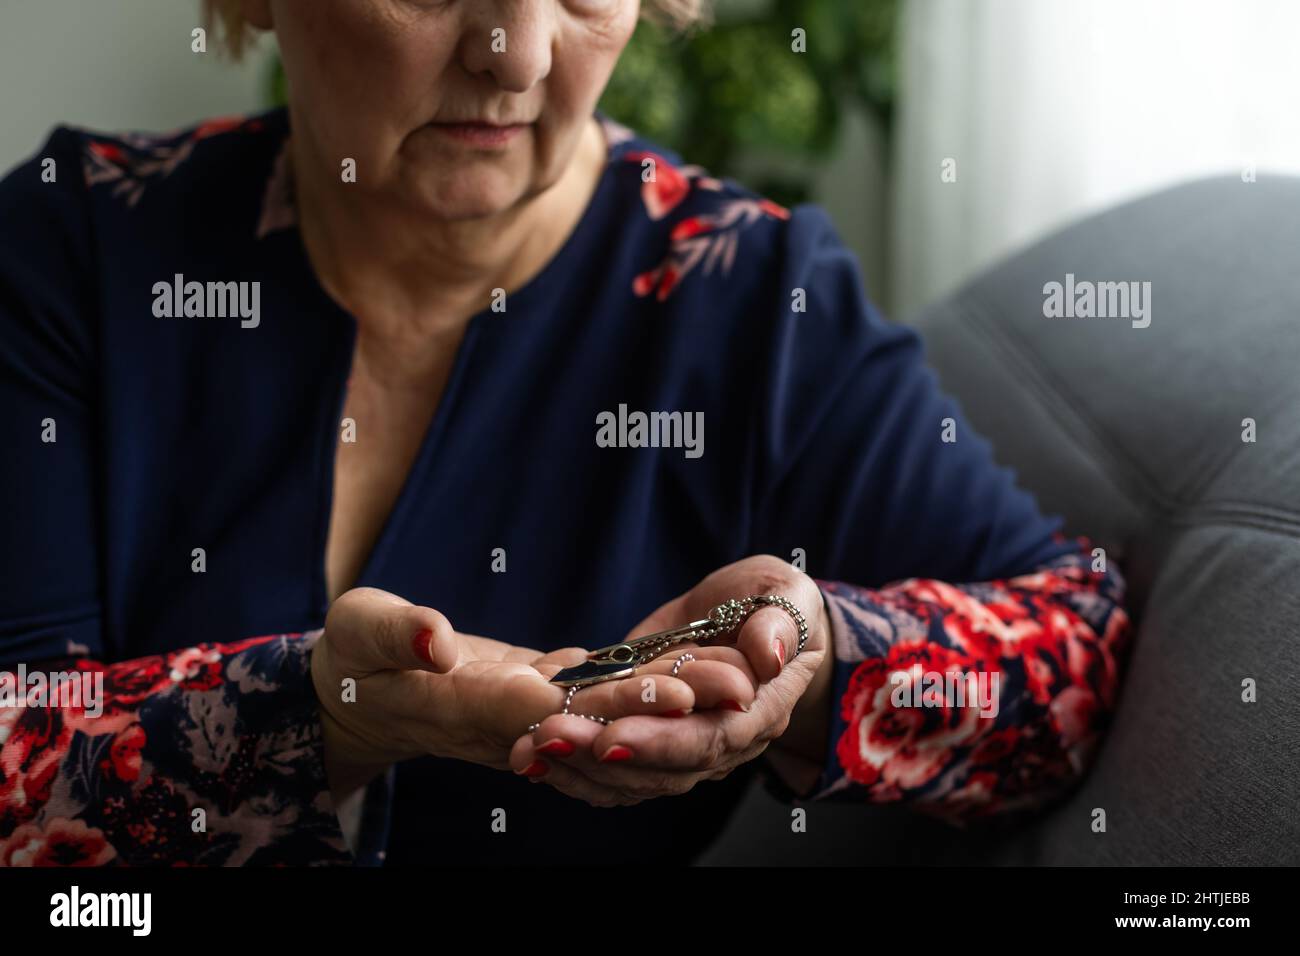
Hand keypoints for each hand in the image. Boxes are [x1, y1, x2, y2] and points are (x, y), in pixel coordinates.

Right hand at [310, 587, 755, 801]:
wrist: (356, 693)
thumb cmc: (350, 657)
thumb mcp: (360, 630)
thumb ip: (399, 634)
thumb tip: (438, 639)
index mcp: (468, 705)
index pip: (554, 710)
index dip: (615, 704)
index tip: (672, 695)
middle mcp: (510, 720)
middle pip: (601, 717)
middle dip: (671, 704)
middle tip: (737, 683)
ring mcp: (528, 712)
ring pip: (610, 710)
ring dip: (673, 698)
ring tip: (736, 673)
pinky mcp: (537, 695)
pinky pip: (599, 695)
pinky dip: (647, 683)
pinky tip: (694, 664)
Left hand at [509, 555, 832, 805]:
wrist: (754, 614)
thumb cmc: (775, 601)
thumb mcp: (784, 594)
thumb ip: (778, 623)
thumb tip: (768, 655)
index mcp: (760, 710)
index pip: (712, 739)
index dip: (662, 742)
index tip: (611, 737)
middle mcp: (722, 741)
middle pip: (664, 767)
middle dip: (603, 755)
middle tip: (550, 737)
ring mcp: (683, 744)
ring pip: (633, 776)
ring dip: (578, 767)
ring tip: (529, 748)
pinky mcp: (650, 735)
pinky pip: (613, 764)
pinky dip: (572, 765)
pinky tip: (530, 756)